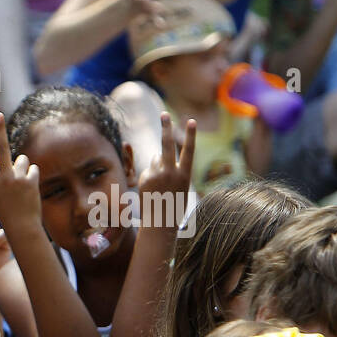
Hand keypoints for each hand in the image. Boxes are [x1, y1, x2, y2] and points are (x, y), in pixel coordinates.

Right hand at [0, 113, 40, 237]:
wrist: (22, 227)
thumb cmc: (10, 210)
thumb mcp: (2, 192)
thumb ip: (8, 173)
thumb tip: (21, 157)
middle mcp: (3, 177)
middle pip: (1, 148)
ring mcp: (17, 178)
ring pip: (22, 160)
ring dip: (23, 169)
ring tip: (21, 186)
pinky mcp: (31, 181)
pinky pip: (33, 170)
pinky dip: (32, 178)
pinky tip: (30, 190)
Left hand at [135, 112, 195, 229]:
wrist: (160, 222)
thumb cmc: (174, 204)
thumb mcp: (179, 185)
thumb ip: (171, 168)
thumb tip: (157, 155)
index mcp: (185, 174)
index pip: (189, 150)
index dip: (190, 135)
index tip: (191, 121)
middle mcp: (171, 172)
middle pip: (167, 144)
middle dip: (166, 127)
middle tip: (164, 114)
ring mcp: (156, 174)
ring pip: (156, 159)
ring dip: (158, 165)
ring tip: (161, 183)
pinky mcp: (145, 178)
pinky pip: (148, 169)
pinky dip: (150, 175)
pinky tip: (152, 188)